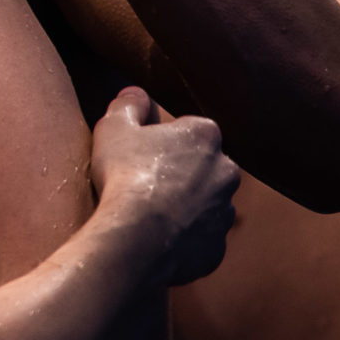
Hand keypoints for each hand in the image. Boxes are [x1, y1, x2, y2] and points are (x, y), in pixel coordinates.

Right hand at [88, 87, 238, 285]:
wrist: (139, 237)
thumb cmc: (125, 174)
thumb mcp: (113, 127)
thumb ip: (127, 105)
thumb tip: (136, 93)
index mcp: (204, 135)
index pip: (187, 129)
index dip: (160, 139)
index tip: (139, 151)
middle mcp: (226, 170)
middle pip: (202, 165)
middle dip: (179, 171)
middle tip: (143, 180)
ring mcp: (225, 210)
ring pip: (205, 202)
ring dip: (184, 204)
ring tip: (147, 212)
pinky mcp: (217, 245)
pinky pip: (200, 236)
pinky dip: (182, 235)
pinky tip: (155, 236)